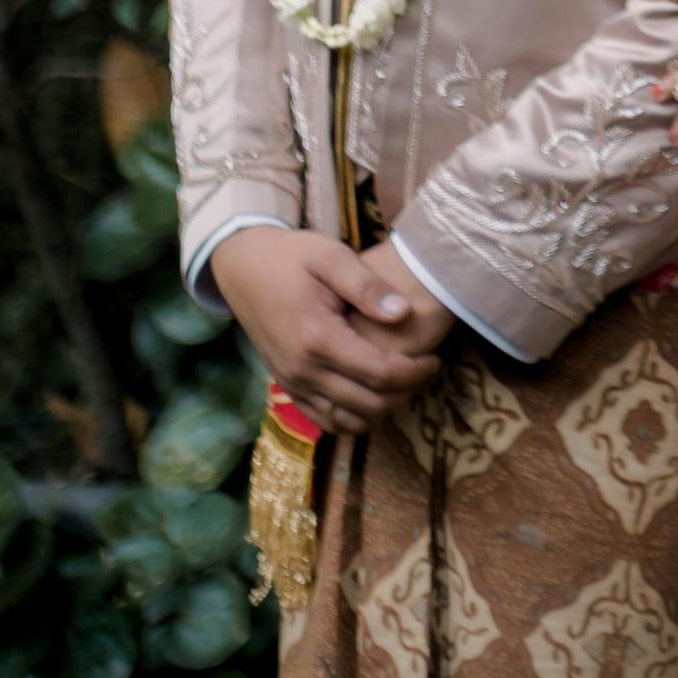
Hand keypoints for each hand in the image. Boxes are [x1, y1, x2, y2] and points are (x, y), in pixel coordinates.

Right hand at [207, 226, 442, 434]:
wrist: (242, 266)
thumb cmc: (291, 256)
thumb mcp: (332, 256)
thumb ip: (368, 287)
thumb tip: (403, 313)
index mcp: (318, 338)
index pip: (379, 373)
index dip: (414, 373)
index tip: (435, 361)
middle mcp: (303, 370)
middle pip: (368, 404)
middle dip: (404, 393)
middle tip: (425, 371)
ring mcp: (291, 383)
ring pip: (346, 421)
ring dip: (380, 410)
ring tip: (402, 384)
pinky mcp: (286, 386)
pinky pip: (323, 420)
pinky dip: (351, 417)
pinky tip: (371, 396)